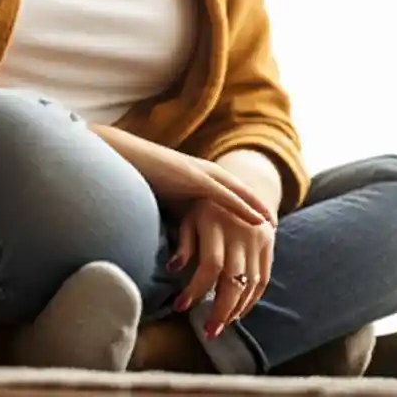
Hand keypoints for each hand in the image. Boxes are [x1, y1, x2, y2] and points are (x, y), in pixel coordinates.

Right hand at [92, 125, 276, 226]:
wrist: (120, 157)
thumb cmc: (138, 180)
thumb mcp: (165, 199)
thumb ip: (178, 214)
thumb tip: (184, 239)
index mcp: (200, 176)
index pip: (231, 192)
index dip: (248, 207)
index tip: (262, 224)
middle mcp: (206, 172)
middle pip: (241, 192)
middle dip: (259, 208)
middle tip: (275, 227)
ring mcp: (202, 172)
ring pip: (239, 193)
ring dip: (258, 209)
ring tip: (273, 226)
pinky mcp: (195, 177)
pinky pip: (226, 195)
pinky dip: (244, 207)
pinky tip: (258, 220)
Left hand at [171, 199, 274, 339]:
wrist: (242, 182)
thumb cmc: (205, 206)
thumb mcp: (190, 217)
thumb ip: (184, 242)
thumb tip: (173, 270)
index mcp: (217, 222)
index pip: (211, 264)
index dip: (196, 289)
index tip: (180, 307)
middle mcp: (241, 231)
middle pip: (234, 279)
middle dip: (220, 309)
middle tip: (209, 332)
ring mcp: (259, 238)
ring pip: (251, 282)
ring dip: (236, 309)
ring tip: (220, 326)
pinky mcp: (270, 245)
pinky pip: (263, 278)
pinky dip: (252, 299)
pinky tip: (238, 312)